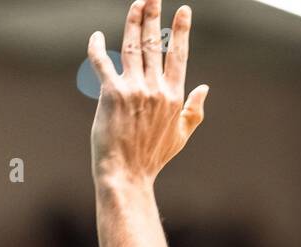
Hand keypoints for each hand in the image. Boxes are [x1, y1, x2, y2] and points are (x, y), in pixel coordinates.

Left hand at [88, 0, 208, 186]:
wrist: (127, 174)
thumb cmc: (152, 157)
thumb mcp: (181, 136)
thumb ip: (194, 111)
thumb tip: (204, 88)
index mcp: (174, 97)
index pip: (178, 55)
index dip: (180, 31)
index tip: (183, 11)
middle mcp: (155, 89)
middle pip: (153, 43)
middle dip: (154, 15)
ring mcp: (134, 90)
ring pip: (131, 46)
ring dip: (132, 21)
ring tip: (136, 4)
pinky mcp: (111, 94)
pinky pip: (102, 63)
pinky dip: (97, 47)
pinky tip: (95, 36)